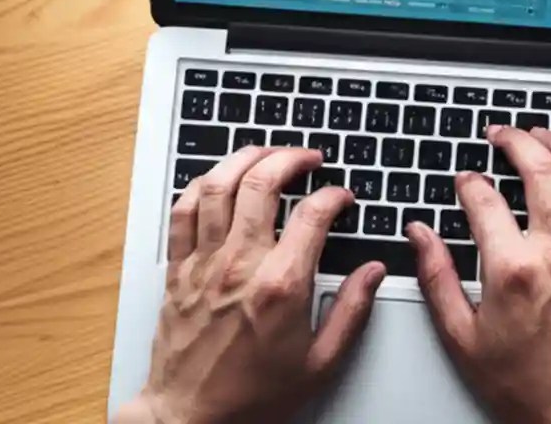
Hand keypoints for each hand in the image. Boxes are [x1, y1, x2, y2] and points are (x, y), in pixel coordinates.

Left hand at [114, 146, 385, 423]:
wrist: (190, 418)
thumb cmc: (252, 397)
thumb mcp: (321, 362)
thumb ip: (352, 310)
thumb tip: (373, 271)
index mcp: (280, 286)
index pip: (313, 215)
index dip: (334, 196)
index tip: (342, 197)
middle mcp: (239, 266)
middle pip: (261, 183)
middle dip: (290, 157)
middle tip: (308, 157)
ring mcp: (203, 264)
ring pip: (218, 186)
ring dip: (245, 159)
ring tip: (266, 153)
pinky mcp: (178, 271)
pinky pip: (182, 211)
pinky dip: (200, 185)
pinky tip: (218, 179)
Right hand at [406, 126, 550, 423]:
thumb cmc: (525, 385)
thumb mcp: (462, 337)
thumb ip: (437, 278)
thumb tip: (419, 236)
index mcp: (513, 270)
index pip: (485, 199)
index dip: (469, 181)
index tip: (465, 180)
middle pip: (540, 169)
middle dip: (517, 141)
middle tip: (503, 134)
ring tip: (547, 136)